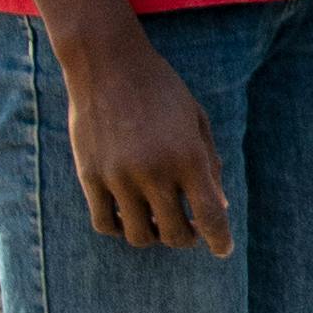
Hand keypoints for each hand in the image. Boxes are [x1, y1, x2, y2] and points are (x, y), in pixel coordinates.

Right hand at [62, 31, 231, 252]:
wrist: (107, 63)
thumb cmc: (160, 89)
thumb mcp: (196, 121)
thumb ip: (209, 166)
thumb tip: (219, 209)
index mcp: (187, 157)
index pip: (209, 217)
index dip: (220, 241)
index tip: (223, 250)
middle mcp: (153, 172)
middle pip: (175, 234)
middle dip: (186, 237)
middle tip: (186, 227)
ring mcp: (118, 176)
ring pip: (139, 235)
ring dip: (152, 234)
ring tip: (155, 218)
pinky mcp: (89, 175)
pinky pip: (104, 222)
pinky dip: (119, 227)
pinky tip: (128, 214)